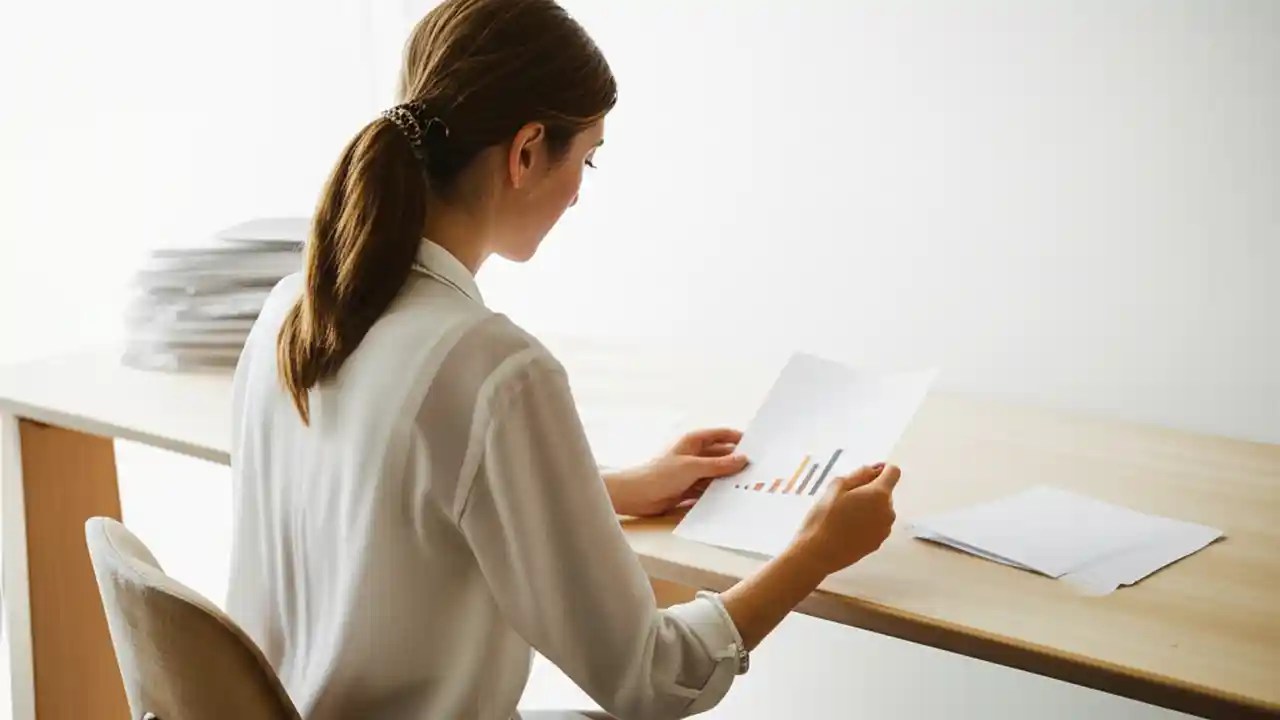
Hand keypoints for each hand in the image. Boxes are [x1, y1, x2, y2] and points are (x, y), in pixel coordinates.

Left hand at [604, 428, 748, 516]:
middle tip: (759, 470)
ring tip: (751, 487)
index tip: (759, 446)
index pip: (722, 435)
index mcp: (694, 441)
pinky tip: (734, 500)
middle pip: (722, 456)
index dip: (739, 438)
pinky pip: (709, 490)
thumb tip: (742, 459)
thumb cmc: (659, 474)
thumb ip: (718, 464)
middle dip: (737, 462)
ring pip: (717, 474)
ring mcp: (693, 473)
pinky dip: (719, 493)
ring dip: (729, 480)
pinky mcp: (690, 489)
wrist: (637, 496)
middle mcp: (695, 455)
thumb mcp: (693, 467)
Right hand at [790, 463, 900, 575]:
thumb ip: (859, 474)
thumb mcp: (836, 487)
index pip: (893, 472)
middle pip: (885, 492)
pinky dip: (867, 523)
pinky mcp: (878, 543)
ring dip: (869, 507)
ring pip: (881, 510)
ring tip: (845, 516)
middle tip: (845, 498)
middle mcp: (888, 512)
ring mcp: (885, 530)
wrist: (818, 553)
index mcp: (879, 495)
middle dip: (870, 490)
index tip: (865, 475)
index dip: (881, 469)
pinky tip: (848, 529)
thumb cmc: (824, 517)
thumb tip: (874, 470)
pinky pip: (877, 525)